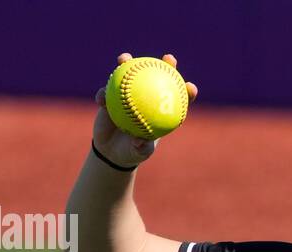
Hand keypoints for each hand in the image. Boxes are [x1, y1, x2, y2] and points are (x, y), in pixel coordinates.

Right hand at [92, 53, 198, 167]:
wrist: (113, 150)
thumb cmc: (132, 151)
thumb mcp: (139, 152)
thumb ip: (142, 147)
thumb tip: (140, 142)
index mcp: (160, 111)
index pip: (178, 99)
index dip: (186, 91)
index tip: (190, 87)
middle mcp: (146, 98)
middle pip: (158, 77)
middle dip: (167, 65)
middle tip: (169, 58)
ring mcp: (128, 94)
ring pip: (129, 74)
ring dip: (127, 63)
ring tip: (124, 59)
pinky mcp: (110, 96)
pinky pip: (106, 92)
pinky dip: (103, 94)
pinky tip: (101, 98)